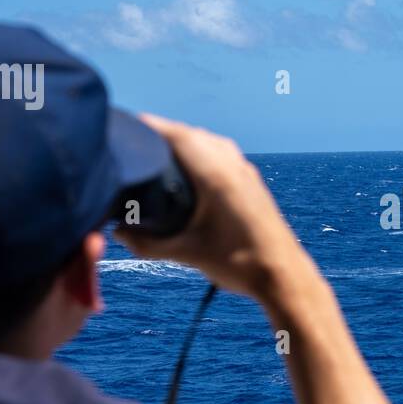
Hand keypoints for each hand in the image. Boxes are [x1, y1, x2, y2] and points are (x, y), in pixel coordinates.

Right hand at [115, 113, 315, 302]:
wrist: (284, 276)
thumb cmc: (240, 264)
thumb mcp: (187, 254)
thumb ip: (147, 243)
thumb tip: (118, 233)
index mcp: (216, 175)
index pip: (177, 135)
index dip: (149, 126)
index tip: (126, 126)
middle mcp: (233, 166)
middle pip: (191, 134)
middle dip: (161, 134)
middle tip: (133, 140)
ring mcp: (245, 172)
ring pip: (209, 142)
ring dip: (184, 142)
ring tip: (156, 153)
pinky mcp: (252, 182)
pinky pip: (222, 153)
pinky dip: (201, 152)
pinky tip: (190, 170)